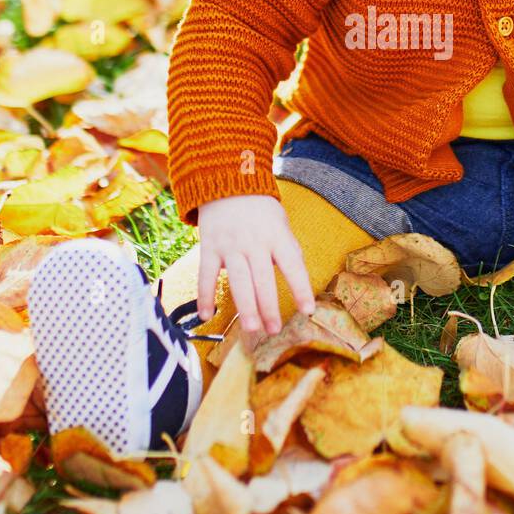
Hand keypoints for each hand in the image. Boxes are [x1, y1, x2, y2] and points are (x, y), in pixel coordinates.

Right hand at [196, 194, 315, 339]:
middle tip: (274, 330)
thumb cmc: (261, 211)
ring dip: (244, 306)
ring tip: (251, 329)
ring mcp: (230, 245)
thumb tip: (297, 280)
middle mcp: (254, 242)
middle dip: (269, 306)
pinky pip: (206, 275)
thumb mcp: (281, 224)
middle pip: (262, 278)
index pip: (293, 265)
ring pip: (238, 280)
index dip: (301, 288)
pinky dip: (205, 295)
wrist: (227, 183)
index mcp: (276, 235)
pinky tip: (206, 315)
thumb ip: (288, 251)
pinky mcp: (209, 247)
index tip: (308, 310)